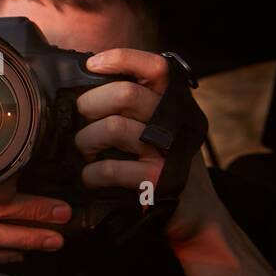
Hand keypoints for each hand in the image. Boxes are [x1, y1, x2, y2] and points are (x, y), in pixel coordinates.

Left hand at [78, 48, 223, 244]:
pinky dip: (91, 174)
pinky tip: (91, 178)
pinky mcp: (159, 182)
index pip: (156, 68)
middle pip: (125, 94)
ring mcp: (170, 153)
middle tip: (80, 119)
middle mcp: (177, 124)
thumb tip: (87, 83)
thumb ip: (137, 109)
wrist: (195, 217)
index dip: (122, 58)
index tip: (92, 65)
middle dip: (90, 104)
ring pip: (114, 127)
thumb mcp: (161, 132)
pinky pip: (110, 168)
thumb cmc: (165, 168)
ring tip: (83, 151)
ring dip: (86, 140)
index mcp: (176, 106)